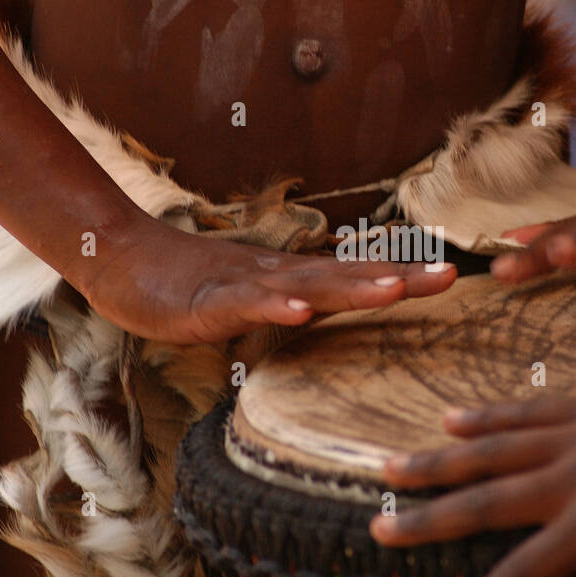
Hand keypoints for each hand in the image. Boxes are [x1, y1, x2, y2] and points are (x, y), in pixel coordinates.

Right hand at [77, 215, 456, 343]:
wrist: (122, 260)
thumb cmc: (189, 283)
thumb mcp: (253, 299)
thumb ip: (293, 305)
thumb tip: (333, 316)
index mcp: (292, 280)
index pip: (357, 277)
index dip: (404, 276)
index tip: (454, 277)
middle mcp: (277, 276)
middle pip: (346, 276)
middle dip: (398, 277)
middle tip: (449, 277)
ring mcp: (243, 286)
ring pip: (305, 285)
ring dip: (351, 287)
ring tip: (393, 290)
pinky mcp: (205, 303)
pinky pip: (244, 305)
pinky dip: (275, 305)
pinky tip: (301, 309)